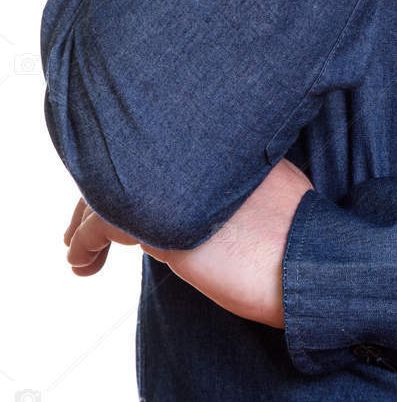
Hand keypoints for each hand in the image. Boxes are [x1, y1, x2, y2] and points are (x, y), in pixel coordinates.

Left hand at [63, 157, 313, 328]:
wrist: (318, 263)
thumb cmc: (304, 237)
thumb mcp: (272, 191)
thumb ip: (236, 182)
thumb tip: (211, 203)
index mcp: (227, 139)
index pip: (162, 137)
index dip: (133, 159)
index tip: (120, 182)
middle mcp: (199, 154)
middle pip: (127, 157)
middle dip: (98, 185)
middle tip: (81, 220)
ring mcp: (180, 185)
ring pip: (108, 188)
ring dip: (85, 218)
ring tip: (73, 245)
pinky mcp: (163, 225)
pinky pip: (102, 225)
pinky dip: (83, 243)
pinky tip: (81, 263)